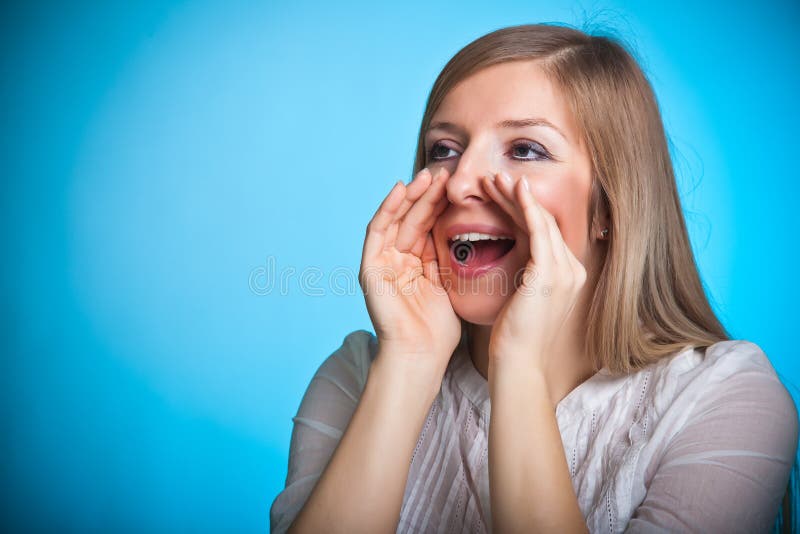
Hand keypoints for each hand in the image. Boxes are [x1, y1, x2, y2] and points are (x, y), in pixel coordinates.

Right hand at [359, 167, 460, 375]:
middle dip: (430, 195)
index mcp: (416, 265)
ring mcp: (381, 263)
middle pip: (414, 219)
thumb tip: (474, 236)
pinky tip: (402, 189)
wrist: (420, 356)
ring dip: (412, 195)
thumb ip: (451, 260)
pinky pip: (376, 230)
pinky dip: (388, 208)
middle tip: (447, 172)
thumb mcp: (450, 286)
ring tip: (430, 174)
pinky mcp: (369, 266)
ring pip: (397, 219)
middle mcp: (397, 261)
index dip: (444, 205)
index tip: (464, 186)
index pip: (430, 227)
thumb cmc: (439, 331)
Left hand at [479, 171, 587, 378]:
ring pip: (540, 221)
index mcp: (565, 276)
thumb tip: (509, 258)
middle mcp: (571, 269)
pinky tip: (513, 189)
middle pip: (543, 222)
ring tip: (494, 179)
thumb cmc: (513, 338)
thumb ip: (522, 275)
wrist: (518, 364)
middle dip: (517, 198)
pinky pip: (539, 230)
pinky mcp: (551, 273)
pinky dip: (526, 207)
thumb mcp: (520, 299)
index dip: (521, 210)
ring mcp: (565, 270)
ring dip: (517, 196)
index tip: (499, 193)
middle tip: (495, 178)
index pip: (542, 233)